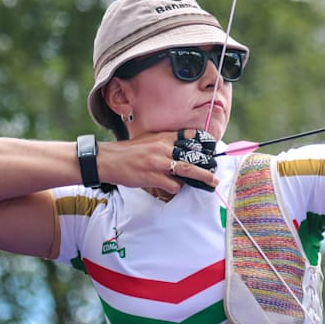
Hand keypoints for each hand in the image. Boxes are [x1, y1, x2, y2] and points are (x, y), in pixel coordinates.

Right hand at [99, 130, 218, 193]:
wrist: (108, 160)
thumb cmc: (129, 152)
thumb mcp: (149, 140)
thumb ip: (165, 143)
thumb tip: (183, 150)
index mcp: (163, 137)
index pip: (189, 136)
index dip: (203, 142)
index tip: (213, 147)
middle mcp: (163, 148)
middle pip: (192, 155)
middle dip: (207, 163)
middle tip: (216, 168)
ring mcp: (158, 163)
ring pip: (187, 170)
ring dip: (202, 177)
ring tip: (212, 182)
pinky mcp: (152, 177)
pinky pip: (173, 185)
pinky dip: (177, 188)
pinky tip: (175, 188)